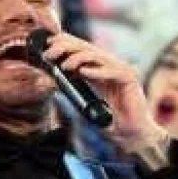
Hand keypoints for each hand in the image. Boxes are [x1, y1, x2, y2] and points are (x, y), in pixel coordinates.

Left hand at [39, 32, 163, 150]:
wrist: (130, 134)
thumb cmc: (109, 121)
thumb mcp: (85, 102)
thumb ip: (74, 88)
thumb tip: (54, 77)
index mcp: (100, 69)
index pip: (81, 50)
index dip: (64, 44)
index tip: (47, 46)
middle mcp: (110, 66)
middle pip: (86, 48)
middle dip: (66, 47)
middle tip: (49, 54)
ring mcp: (121, 70)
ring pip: (96, 56)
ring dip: (77, 58)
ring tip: (65, 66)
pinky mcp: (129, 79)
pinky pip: (111, 71)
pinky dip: (96, 71)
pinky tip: (83, 72)